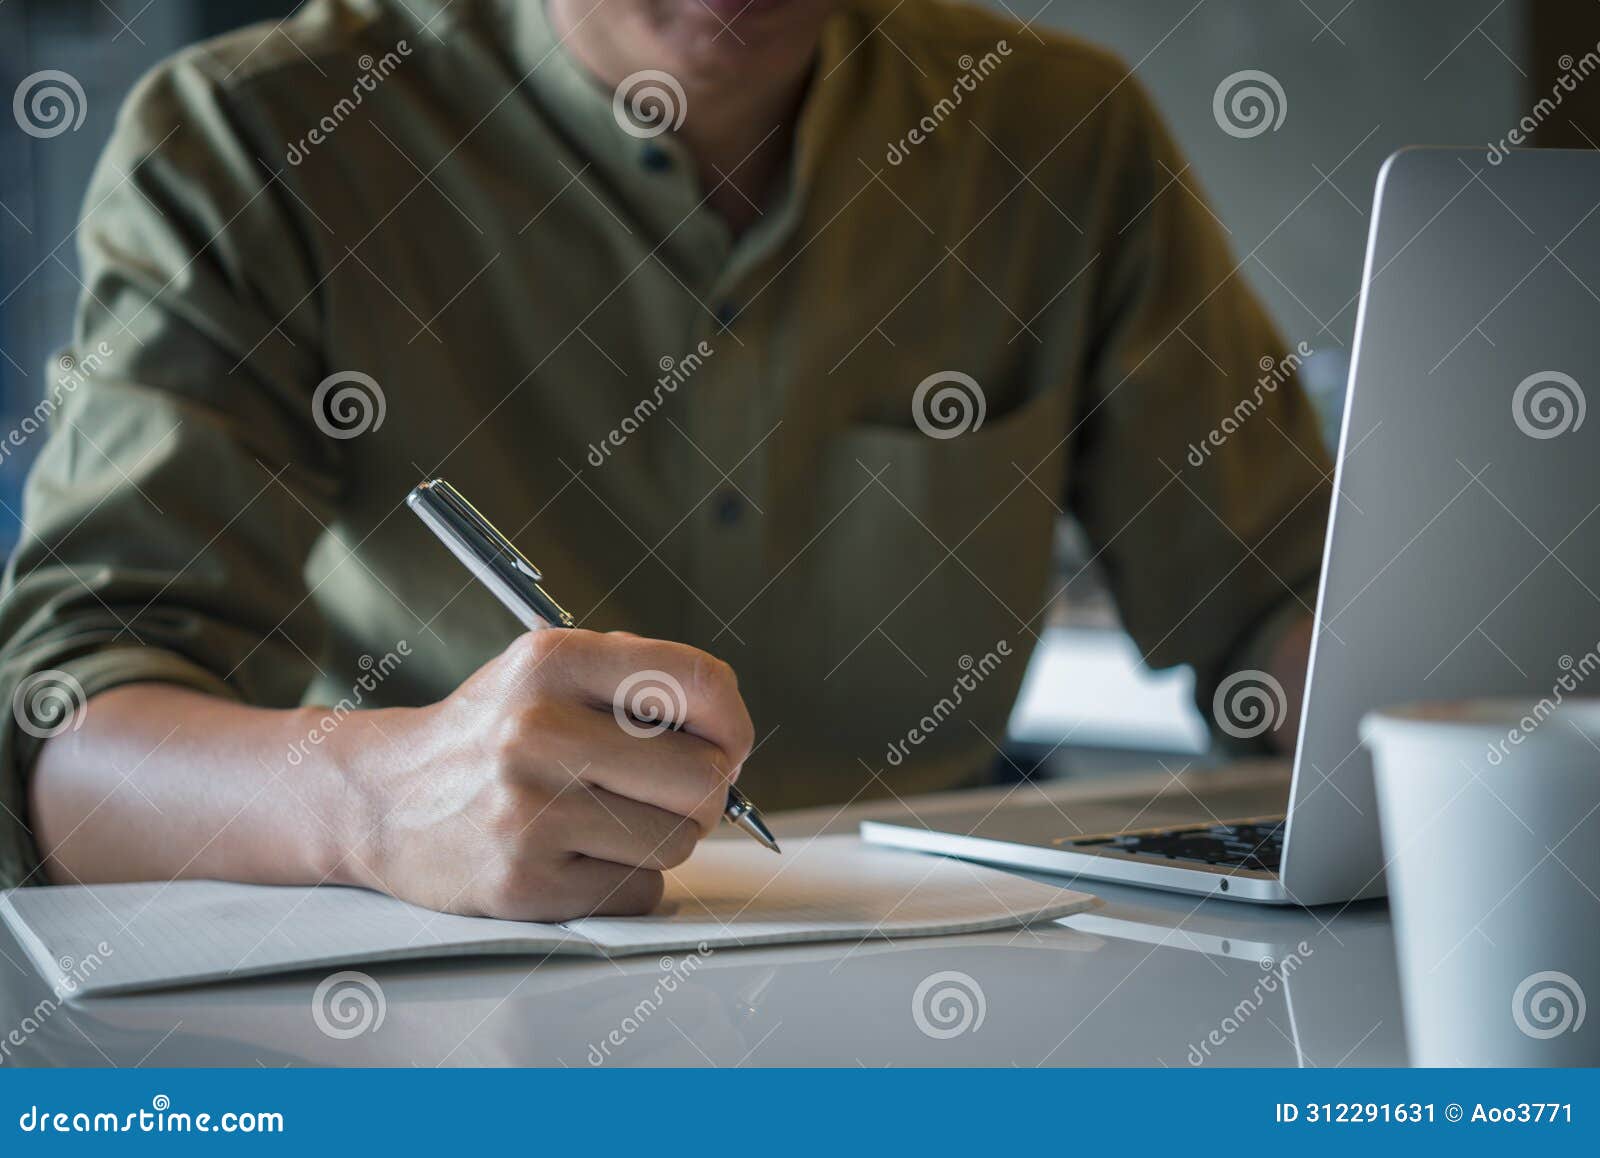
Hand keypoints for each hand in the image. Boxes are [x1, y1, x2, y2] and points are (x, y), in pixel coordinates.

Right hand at [331, 630, 754, 920]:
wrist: (379, 799)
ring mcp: (527, 811)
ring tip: (606, 821)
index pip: (700, 683)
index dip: (733, 723)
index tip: (727, 744)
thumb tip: (734, 740)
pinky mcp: (522, 885)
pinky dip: (626, 882)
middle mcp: (537, 730)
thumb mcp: (548, 672)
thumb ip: (642, 684)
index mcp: (552, 660)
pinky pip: (639, 892)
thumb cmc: (489, 734)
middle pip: (704, 777)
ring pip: (678, 841)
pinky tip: (577, 857)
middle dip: (702, 793)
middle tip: (662, 793)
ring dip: (660, 839)